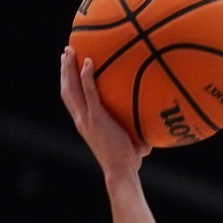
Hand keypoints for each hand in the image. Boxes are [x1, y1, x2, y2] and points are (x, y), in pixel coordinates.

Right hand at [59, 46, 148, 175]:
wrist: (121, 172)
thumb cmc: (129, 160)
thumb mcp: (131, 139)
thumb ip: (138, 128)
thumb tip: (158, 121)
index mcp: (85, 124)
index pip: (72, 100)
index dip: (68, 83)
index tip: (68, 68)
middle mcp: (81, 119)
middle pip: (67, 90)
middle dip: (64, 70)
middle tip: (66, 52)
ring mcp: (86, 118)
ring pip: (72, 88)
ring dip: (69, 69)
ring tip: (70, 51)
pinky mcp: (95, 118)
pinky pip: (89, 92)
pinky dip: (87, 77)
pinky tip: (90, 62)